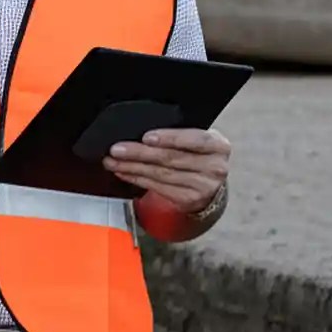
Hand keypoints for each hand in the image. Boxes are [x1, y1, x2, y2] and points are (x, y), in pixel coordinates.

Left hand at [103, 128, 229, 213]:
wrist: (209, 181)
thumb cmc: (196, 152)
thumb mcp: (195, 139)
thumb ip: (177, 134)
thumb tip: (139, 131)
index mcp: (219, 146)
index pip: (195, 140)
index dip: (170, 138)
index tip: (146, 137)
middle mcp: (215, 168)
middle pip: (171, 158)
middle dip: (139, 153)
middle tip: (117, 149)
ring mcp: (204, 187)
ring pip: (161, 174)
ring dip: (132, 167)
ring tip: (112, 161)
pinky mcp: (189, 200)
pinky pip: (157, 187)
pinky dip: (136, 178)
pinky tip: (123, 172)